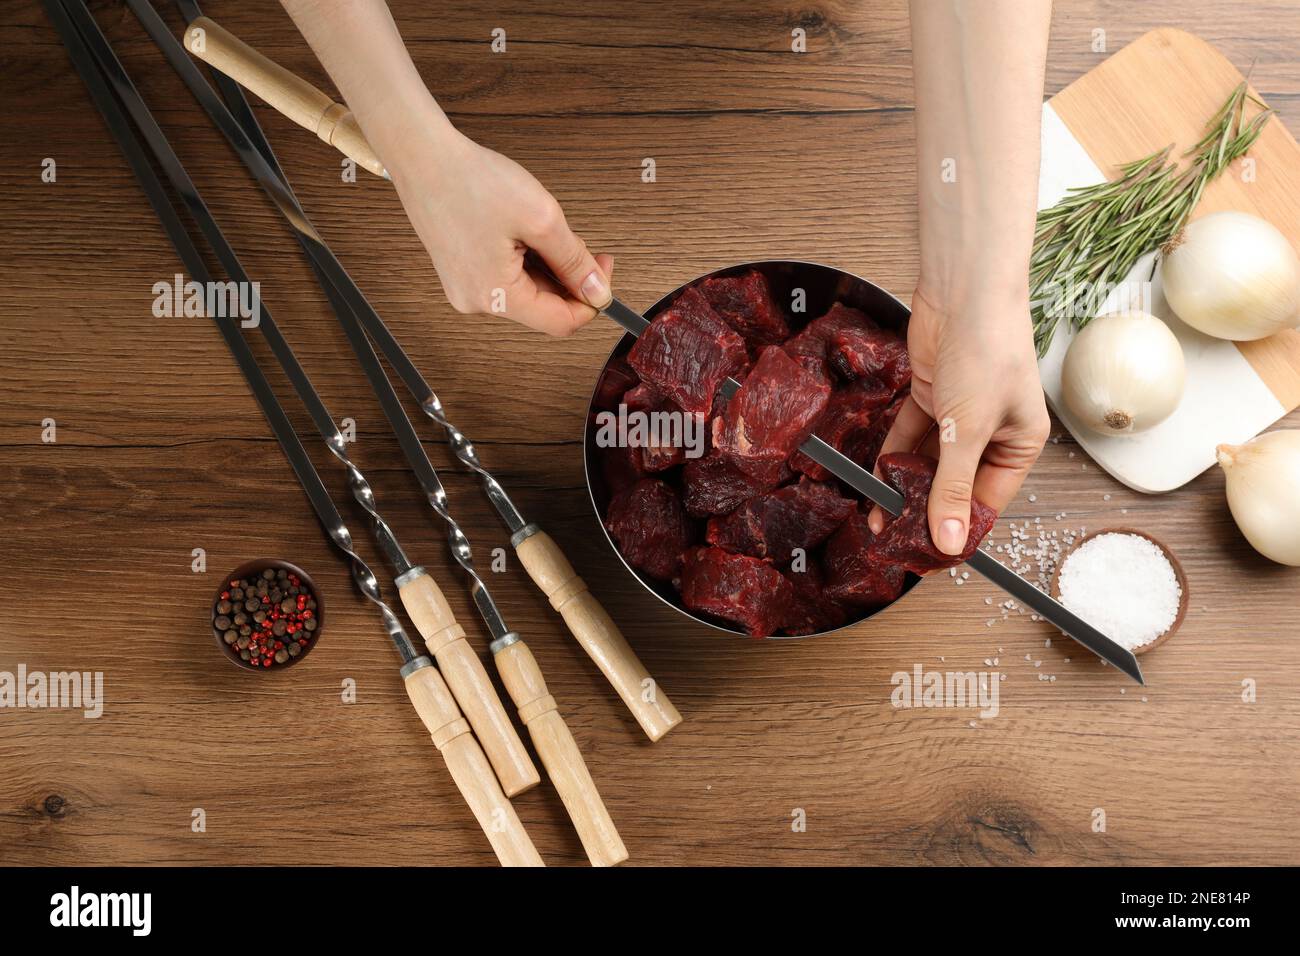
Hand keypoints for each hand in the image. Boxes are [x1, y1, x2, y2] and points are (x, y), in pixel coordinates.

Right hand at [387, 129, 612, 334]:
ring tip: (539, 226)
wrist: (424, 157)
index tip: (602, 268)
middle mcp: (476, 301)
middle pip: (544, 307)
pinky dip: (525, 259)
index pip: (561, 322)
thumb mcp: (541, 219)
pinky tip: (521, 230)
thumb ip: (574, 260)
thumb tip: (598, 290)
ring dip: (546, 265)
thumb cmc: (471, 181)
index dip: (591, 299)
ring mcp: (465, 288)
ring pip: (527, 291)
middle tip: (575, 239)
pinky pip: (507, 277)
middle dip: (568, 277)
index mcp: (495, 297)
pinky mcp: (461, 272)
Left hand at [869, 285, 1050, 553]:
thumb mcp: (970, 430)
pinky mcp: (932, 398)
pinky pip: (909, 436)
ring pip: (928, 463)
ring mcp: (959, 416)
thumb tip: (950, 539)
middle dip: (925, 512)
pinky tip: (875, 480)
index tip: (928, 556)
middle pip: (954, 486)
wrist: (965, 292)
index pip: (987, 503)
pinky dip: (892, 455)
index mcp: (1020, 445)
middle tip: (896, 541)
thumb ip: (953, 486)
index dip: (958, 531)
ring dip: (903, 488)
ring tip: (879, 518)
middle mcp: (992, 433)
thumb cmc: (988, 350)